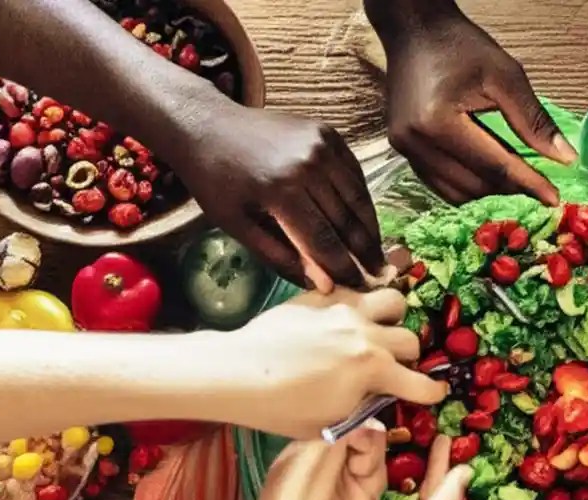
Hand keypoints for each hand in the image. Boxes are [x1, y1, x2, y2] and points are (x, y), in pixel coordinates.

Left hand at [171, 100, 383, 291]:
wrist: (208, 126)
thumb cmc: (216, 182)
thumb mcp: (238, 226)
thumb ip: (281, 256)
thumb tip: (321, 283)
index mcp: (281, 190)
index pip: (324, 240)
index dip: (344, 267)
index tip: (358, 286)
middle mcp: (307, 165)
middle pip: (346, 219)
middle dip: (364, 251)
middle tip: (379, 274)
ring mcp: (322, 145)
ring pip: (357, 197)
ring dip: (369, 227)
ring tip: (378, 252)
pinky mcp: (328, 134)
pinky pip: (354, 174)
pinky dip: (361, 199)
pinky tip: (364, 220)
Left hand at [225, 288, 446, 437]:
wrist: (238, 372)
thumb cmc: (280, 409)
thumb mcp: (328, 425)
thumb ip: (363, 413)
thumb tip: (379, 407)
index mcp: (373, 371)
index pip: (421, 384)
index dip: (432, 392)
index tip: (434, 393)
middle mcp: (368, 335)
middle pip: (412, 340)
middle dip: (409, 358)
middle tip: (393, 368)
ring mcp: (345, 311)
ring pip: (394, 301)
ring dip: (394, 319)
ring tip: (379, 331)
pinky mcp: (322, 297)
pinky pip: (356, 291)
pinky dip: (360, 304)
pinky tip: (345, 319)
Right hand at [344, 436, 469, 499]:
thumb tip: (467, 469)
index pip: (444, 484)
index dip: (444, 460)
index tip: (444, 433)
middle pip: (432, 490)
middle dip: (433, 464)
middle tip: (430, 436)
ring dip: (416, 477)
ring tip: (408, 454)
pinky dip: (398, 495)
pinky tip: (386, 491)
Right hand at [380, 8, 575, 204]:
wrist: (416, 30)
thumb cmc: (461, 46)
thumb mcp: (505, 76)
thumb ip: (534, 121)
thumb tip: (566, 159)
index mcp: (439, 121)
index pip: (494, 166)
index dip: (528, 184)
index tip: (554, 198)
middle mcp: (415, 141)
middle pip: (474, 184)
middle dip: (509, 188)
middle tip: (538, 181)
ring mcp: (403, 148)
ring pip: (455, 192)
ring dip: (488, 190)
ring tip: (513, 177)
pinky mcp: (401, 149)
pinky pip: (438, 183)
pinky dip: (466, 185)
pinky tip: (486, 171)